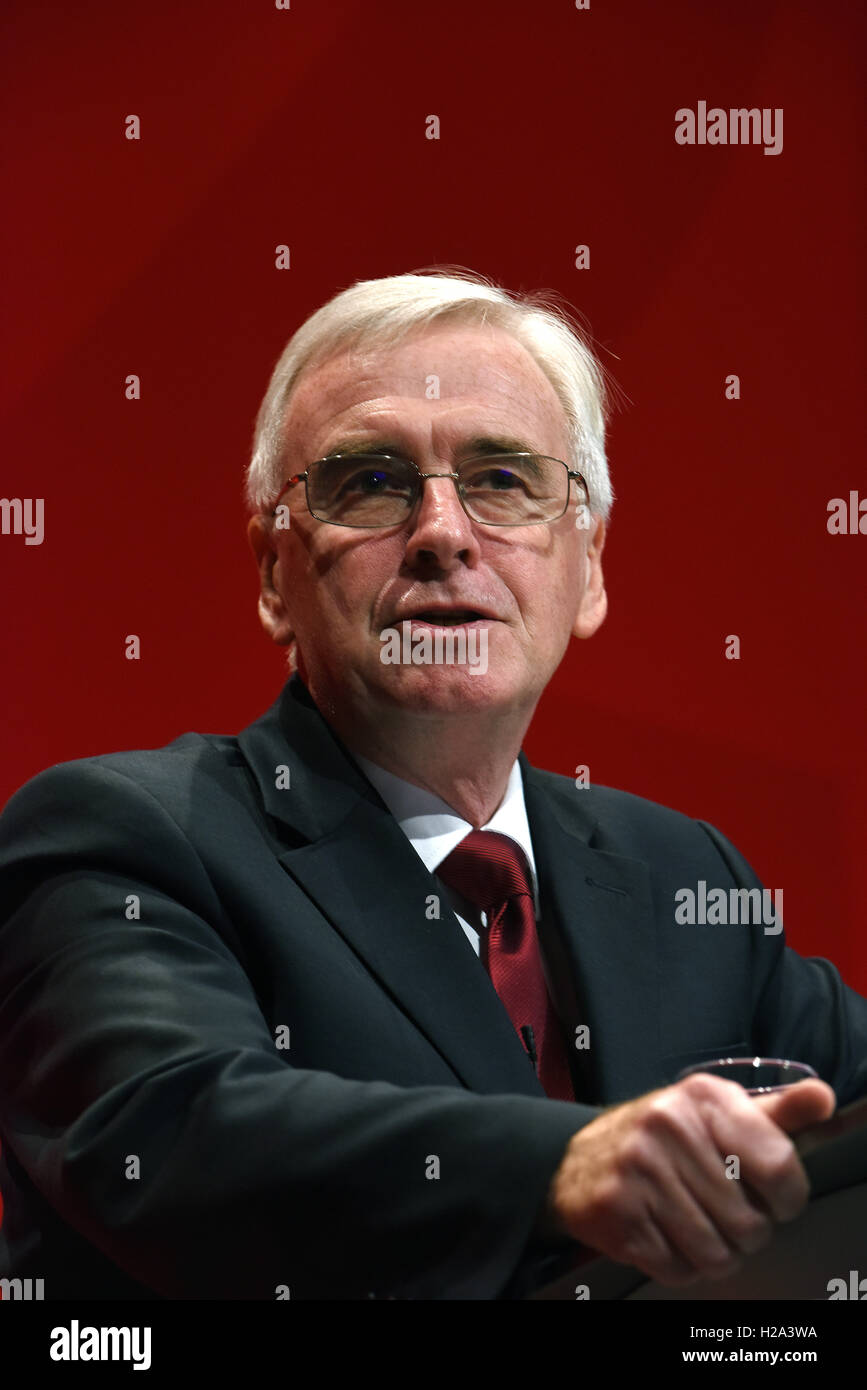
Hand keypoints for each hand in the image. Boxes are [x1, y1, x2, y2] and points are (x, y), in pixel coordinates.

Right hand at [541, 1073, 835, 1285]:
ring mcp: (639, 1172)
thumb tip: (823, 1099)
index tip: (775, 1199)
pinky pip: (678, 1269)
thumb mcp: (714, 1111)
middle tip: (727, 1214)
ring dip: (716, 1253)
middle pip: (749, 1222)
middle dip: (746, 1231)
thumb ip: (775, 1113)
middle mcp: (668, 1128)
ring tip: (700, 1228)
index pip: (779, 1164)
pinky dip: (681, 1265)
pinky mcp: (617, 1214)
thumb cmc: (660, 1136)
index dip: (787, 1197)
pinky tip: (668, 1235)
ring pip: (716, 1254)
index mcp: (703, 1098)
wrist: (577, 1158)